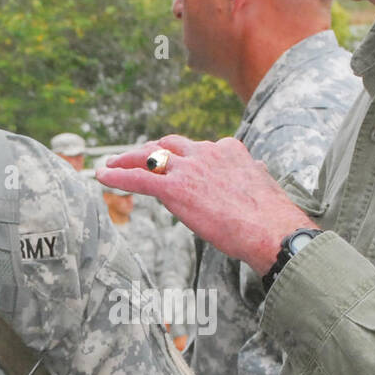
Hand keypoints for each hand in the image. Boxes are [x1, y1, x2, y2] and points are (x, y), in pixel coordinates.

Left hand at [97, 135, 314, 274]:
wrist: (272, 230)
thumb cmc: (272, 217)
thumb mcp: (263, 185)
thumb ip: (253, 174)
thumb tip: (258, 169)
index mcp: (229, 150)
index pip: (198, 148)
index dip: (184, 158)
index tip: (176, 166)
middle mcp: (207, 152)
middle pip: (169, 144)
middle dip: (149, 150)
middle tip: (134, 157)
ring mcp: (189, 168)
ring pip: (150, 156)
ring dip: (127, 159)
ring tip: (111, 165)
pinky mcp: (175, 188)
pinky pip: (138, 178)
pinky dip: (117, 176)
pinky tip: (102, 177)